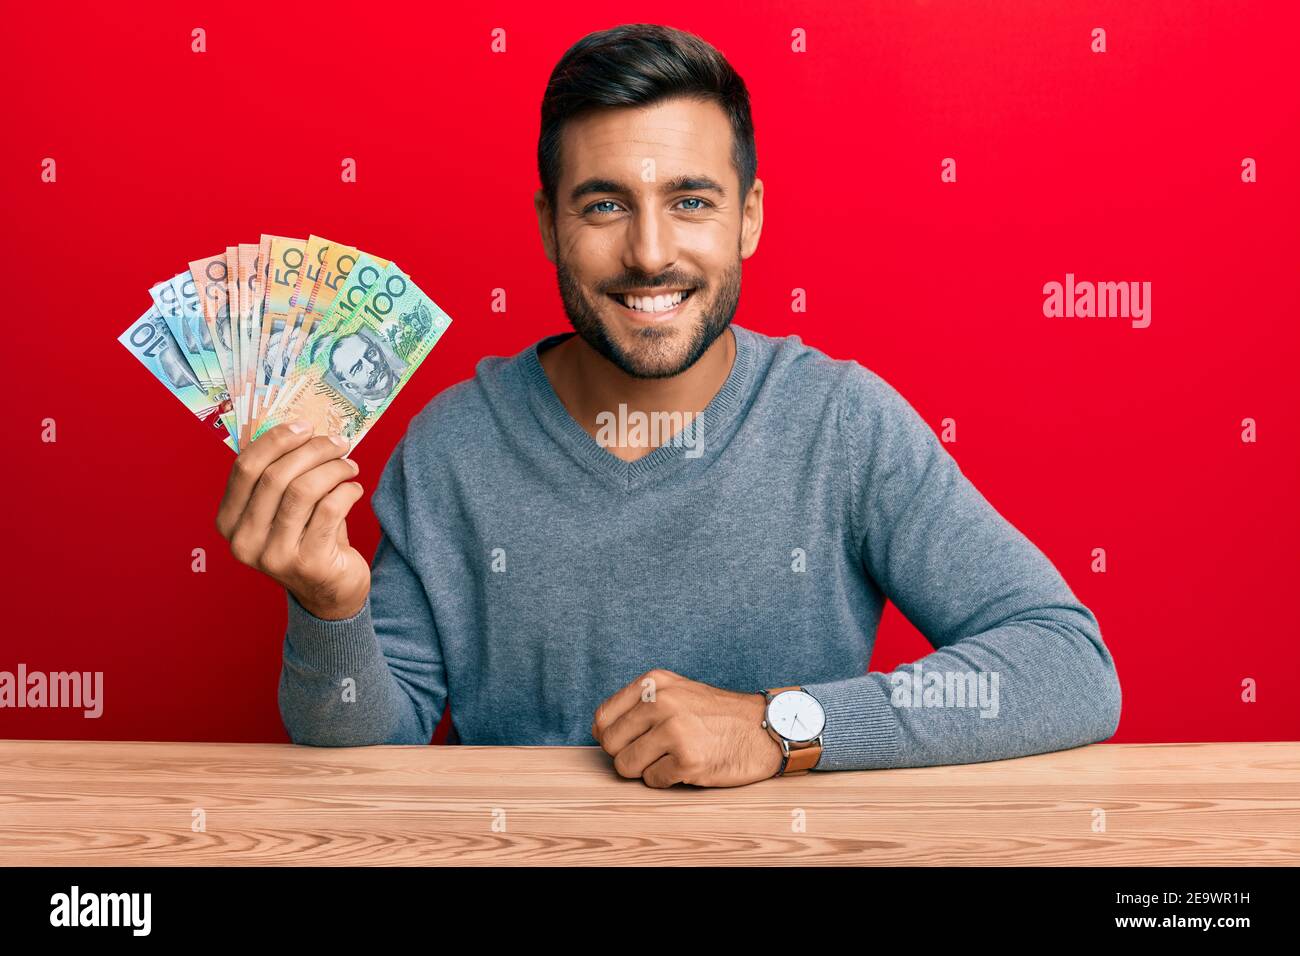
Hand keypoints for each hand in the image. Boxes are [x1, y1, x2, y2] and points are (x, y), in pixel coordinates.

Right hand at [216, 420, 369, 619]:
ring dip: (333, 469)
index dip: (276, 440)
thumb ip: (281, 475)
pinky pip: (330, 510)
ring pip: (304, 491)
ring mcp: (275, 556)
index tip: (305, 426)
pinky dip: (347, 491)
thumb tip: (301, 429)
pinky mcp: (309, 563)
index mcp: (229, 522)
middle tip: (339, 443)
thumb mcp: (283, 509)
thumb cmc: (307, 539)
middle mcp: (244, 541)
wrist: (330, 592)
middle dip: (312, 450)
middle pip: (276, 476)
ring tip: (350, 466)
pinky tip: (354, 489)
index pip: (245, 468)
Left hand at [590, 668, 784, 787]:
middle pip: (610, 744)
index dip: (612, 736)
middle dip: (627, 755)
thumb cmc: (715, 715)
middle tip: (655, 751)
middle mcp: (661, 702)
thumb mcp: (675, 692)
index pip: (602, 717)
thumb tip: (598, 731)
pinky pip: (652, 781)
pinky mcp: (688, 760)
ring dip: (647, 769)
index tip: (632, 739)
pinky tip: (689, 765)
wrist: (764, 728)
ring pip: (626, 766)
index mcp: (653, 682)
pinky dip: (667, 780)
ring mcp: (674, 731)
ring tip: (672, 757)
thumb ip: (637, 705)